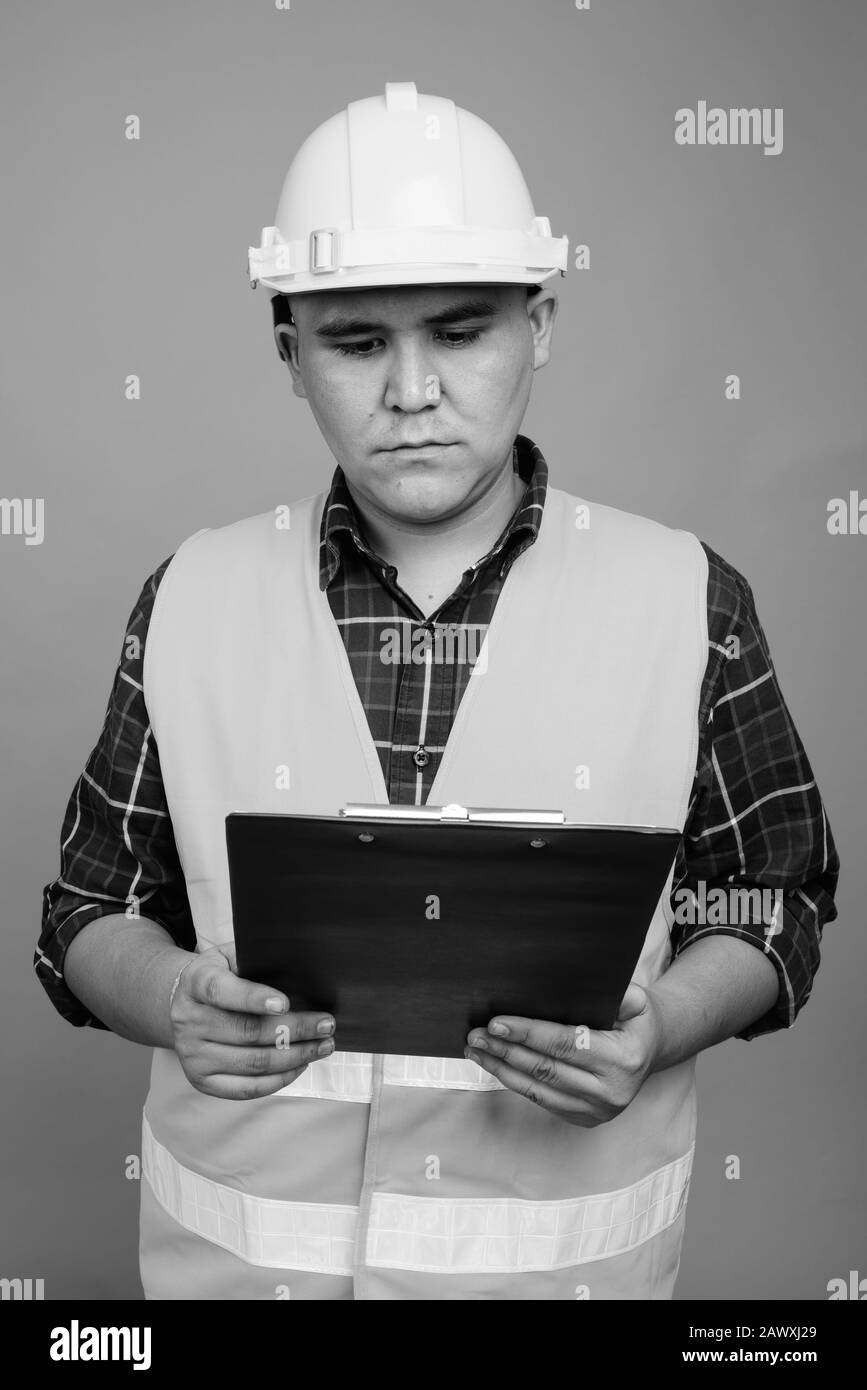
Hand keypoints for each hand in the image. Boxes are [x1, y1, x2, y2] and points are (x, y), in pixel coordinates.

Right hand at [169, 943, 335, 1100]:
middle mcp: (190, 1021)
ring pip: (253, 1063)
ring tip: (322, 1046)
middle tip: (326, 1025)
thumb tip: (299, 970)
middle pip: (247, 1032)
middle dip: (295, 1030)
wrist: (182, 1003)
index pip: (223, 991)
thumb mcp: (229, 956)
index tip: (286, 1002)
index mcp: (196, 983)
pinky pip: (246, 1088)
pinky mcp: (202, 1081)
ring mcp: (193, 1055)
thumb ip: (255, 959)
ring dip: (295, 1056)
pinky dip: (279, 1079)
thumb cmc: (219, 976)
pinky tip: (300, 1065)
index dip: (253, 998)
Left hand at [464, 982, 662, 1126]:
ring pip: (538, 1089)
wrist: (649, 1052)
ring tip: (476, 1049)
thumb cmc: (638, 1022)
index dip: (528, 1034)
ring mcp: (597, 1110)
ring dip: (502, 1069)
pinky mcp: (584, 1118)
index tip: (497, 1023)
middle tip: (475, 1034)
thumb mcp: (639, 1001)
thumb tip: (584, 986)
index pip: (565, 1044)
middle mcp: (611, 1091)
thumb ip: (620, 994)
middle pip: (546, 1069)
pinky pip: (541, 1100)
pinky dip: (514, 1081)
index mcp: (623, 1059)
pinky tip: (495, 1065)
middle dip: (506, 1050)